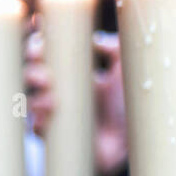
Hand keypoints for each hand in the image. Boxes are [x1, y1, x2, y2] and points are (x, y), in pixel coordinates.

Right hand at [25, 30, 128, 175]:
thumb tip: (93, 38)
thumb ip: (114, 47)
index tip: (42, 45)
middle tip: (45, 71)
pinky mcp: (59, 136)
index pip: (45, 56)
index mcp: (76, 73)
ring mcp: (59, 114)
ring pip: (29, 100)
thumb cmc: (139, 101)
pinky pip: (35, 128)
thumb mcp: (128, 68)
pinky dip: (37, 117)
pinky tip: (49, 109)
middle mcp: (63, 92)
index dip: (37, 48)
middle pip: (30, 75)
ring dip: (33, 92)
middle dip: (32, 68)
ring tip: (48, 88)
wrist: (146, 135)